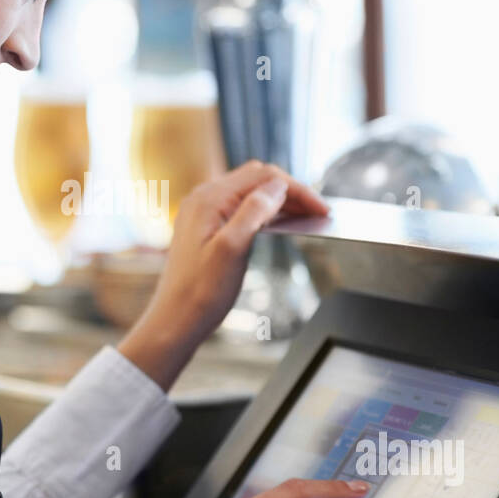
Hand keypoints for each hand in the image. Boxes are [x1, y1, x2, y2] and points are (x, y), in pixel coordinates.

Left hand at [119, 161, 328, 389]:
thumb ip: (254, 211)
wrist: (176, 320)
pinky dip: (265, 212)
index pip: (263, 177)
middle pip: (257, 179)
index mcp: (209, 199)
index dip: (297, 190)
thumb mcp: (232, 249)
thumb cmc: (201, 292)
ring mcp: (204, 212)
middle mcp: (204, 198)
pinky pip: (241, 208)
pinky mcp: (206, 227)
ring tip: (307, 218)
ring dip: (280, 201)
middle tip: (319, 213)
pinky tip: (281, 225)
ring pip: (251, 192)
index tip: (322, 209)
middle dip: (291, 191)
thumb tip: (277, 186)